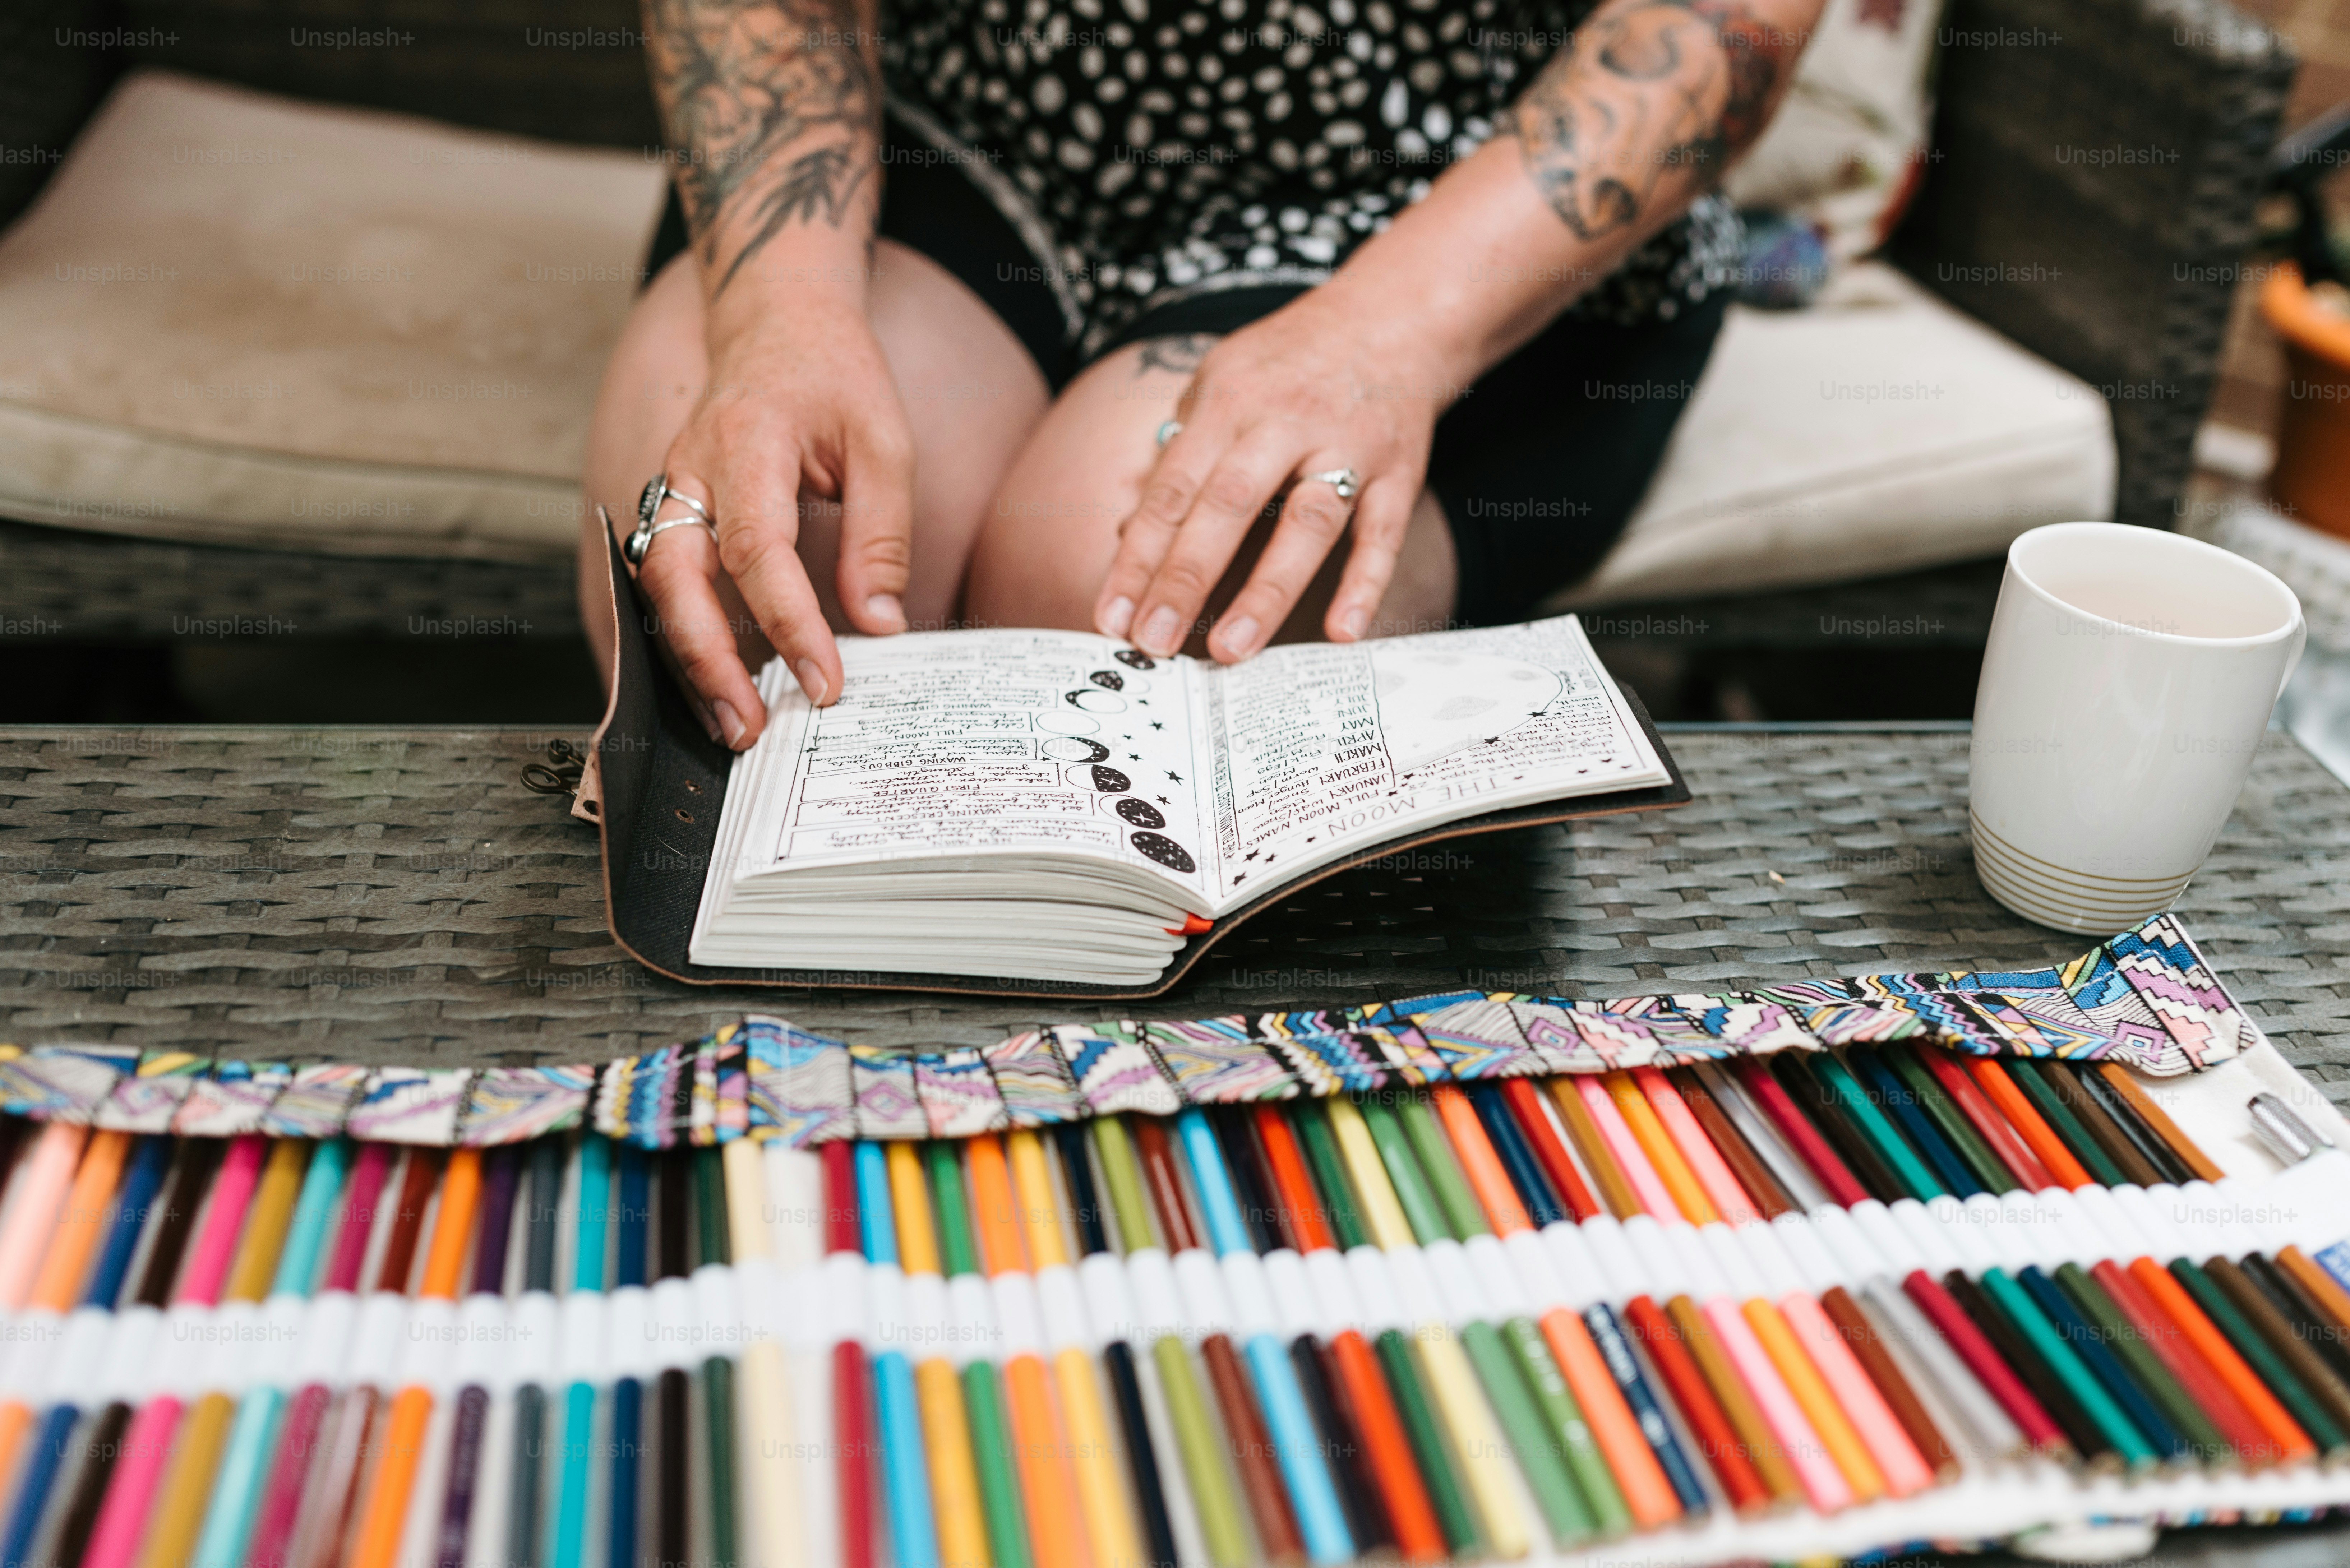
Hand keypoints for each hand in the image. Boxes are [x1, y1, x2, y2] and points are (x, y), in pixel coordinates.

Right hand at [632, 298, 912, 745]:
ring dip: (689, 658)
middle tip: (749, 727)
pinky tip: (719, 678)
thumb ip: (881, 536)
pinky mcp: (673, 507)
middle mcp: (691, 469)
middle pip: (676, 579)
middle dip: (709, 661)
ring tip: (732, 719)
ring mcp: (672, 488)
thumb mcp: (884, 443)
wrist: (779, 322)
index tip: (822, 682)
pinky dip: (686, 631)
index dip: (788, 625)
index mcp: (746, 444)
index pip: (758, 552)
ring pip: (659, 586)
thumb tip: (879, 625)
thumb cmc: (833, 377)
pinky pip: (667, 578)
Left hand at [1093, 284, 1454, 660]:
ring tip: (1230, 649)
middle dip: (1184, 578)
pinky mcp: (1401, 468)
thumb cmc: (1289, 362)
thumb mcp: (1220, 381)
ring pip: (1306, 524)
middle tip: (1152, 641)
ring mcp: (1349, 444)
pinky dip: (1365, 584)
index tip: (1112, 615)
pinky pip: (1383, 532)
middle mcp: (1285, 420)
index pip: (1173, 488)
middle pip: (1228, 505)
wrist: (1392, 315)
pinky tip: (1342, 633)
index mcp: (1229, 400)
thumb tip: (1129, 534)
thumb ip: (1178, 454)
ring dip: (1266, 592)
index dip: (1138, 555)